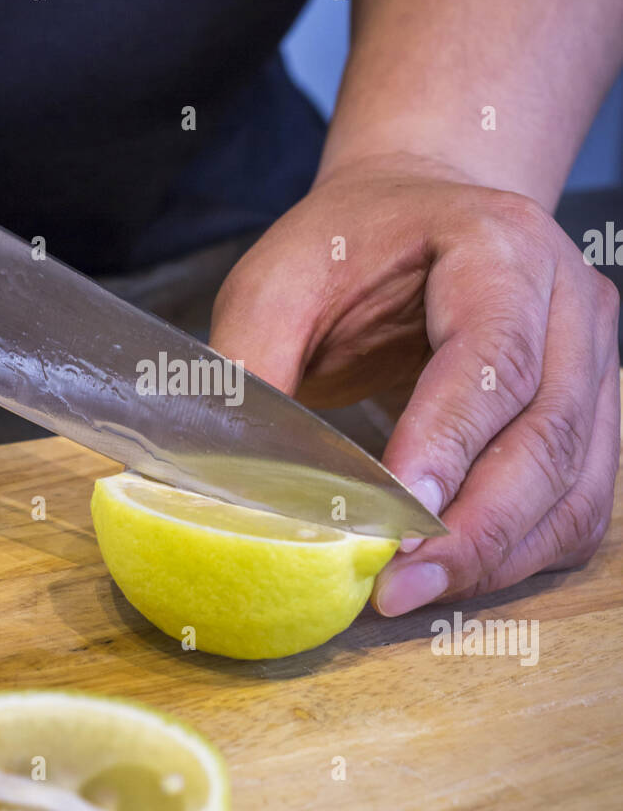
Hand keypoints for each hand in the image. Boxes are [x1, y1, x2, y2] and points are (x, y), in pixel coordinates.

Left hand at [209, 155, 619, 614]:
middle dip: (472, 529)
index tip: (396, 519)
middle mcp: (572, 302)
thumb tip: (226, 479)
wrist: (416, 217)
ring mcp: (596, 363)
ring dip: (496, 555)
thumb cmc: (349, 248)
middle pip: (547, 435)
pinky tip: (452, 575)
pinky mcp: (594, 418)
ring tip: (413, 593)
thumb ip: (250, 363)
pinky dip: (518, 555)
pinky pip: (577, 508)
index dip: (448, 443)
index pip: (493, 355)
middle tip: (396, 586)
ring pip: (572, 487)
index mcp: (500, 244)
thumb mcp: (278, 281)